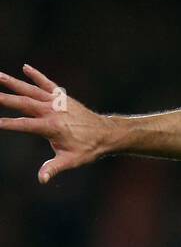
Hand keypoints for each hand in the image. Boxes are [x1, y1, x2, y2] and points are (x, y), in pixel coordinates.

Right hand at [0, 64, 108, 183]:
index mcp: (51, 127)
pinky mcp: (61, 96)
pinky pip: (47, 83)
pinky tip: (25, 67)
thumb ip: (53, 168)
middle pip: (23, 103)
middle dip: (5, 99)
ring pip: (31, 90)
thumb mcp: (70, 161)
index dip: (8, 124)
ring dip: (13, 82)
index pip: (24, 124)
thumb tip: (42, 179)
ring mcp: (56, 101)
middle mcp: (51, 111)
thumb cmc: (87, 149)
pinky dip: (36, 75)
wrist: (105, 134)